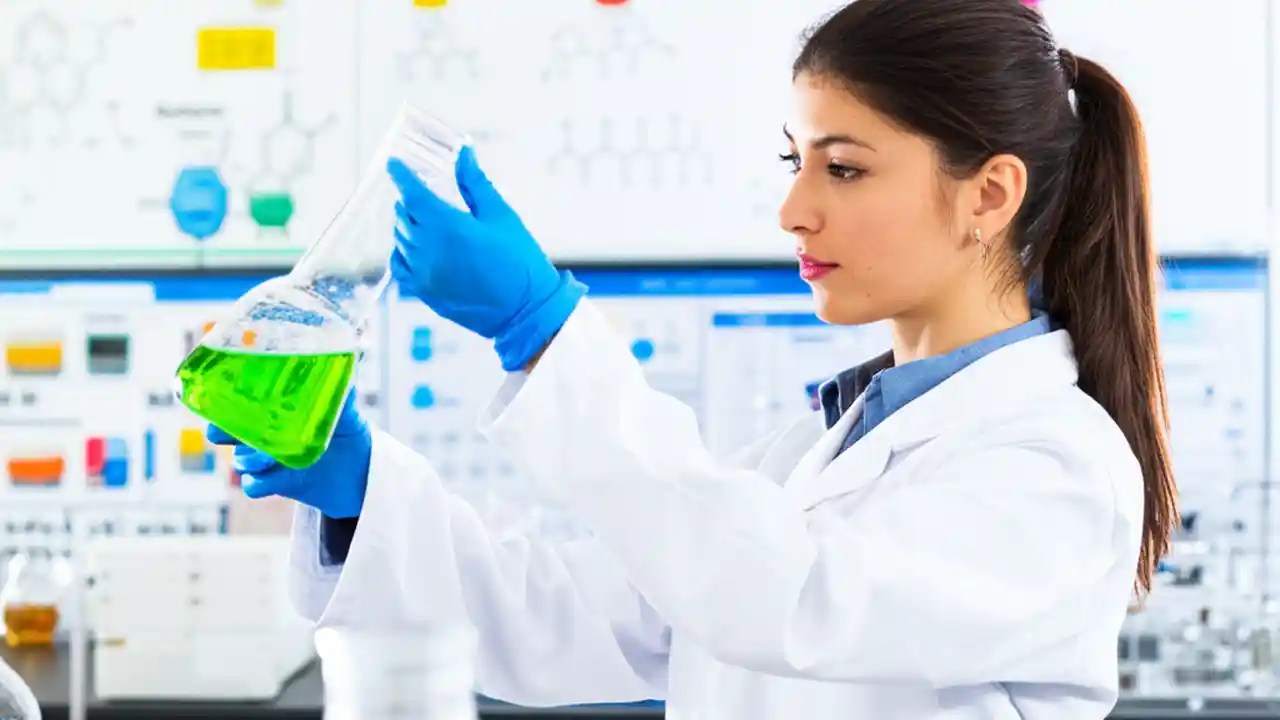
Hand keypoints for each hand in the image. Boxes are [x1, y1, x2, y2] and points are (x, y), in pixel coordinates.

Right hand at [206, 391, 371, 518]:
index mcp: (273, 409)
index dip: (224, 399)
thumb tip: (347, 366)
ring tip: (268, 456)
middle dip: (222, 430)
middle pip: (223, 430)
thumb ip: (340, 392)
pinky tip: (278, 477)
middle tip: (231, 431)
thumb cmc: (346, 431)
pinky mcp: (274, 484)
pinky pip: (252, 485)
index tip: (223, 396)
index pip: (236, 401)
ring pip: (239, 459)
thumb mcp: (346, 410)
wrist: (359, 470)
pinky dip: (259, 482)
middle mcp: (263, 433)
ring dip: (247, 458)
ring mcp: (266, 460)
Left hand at [387, 146, 586, 371]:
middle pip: (404, 215)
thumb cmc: (520, 262)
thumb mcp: (501, 216)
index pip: (412, 194)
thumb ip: (475, 184)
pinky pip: (400, 266)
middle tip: (422, 192)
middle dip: (410, 199)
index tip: (394, 164)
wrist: (526, 312)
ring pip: (400, 239)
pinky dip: (403, 251)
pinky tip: (417, 246)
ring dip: (408, 225)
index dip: (400, 175)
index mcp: (448, 227)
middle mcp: (429, 250)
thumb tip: (463, 154)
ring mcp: (424, 274)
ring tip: (425, 219)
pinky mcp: (425, 293)